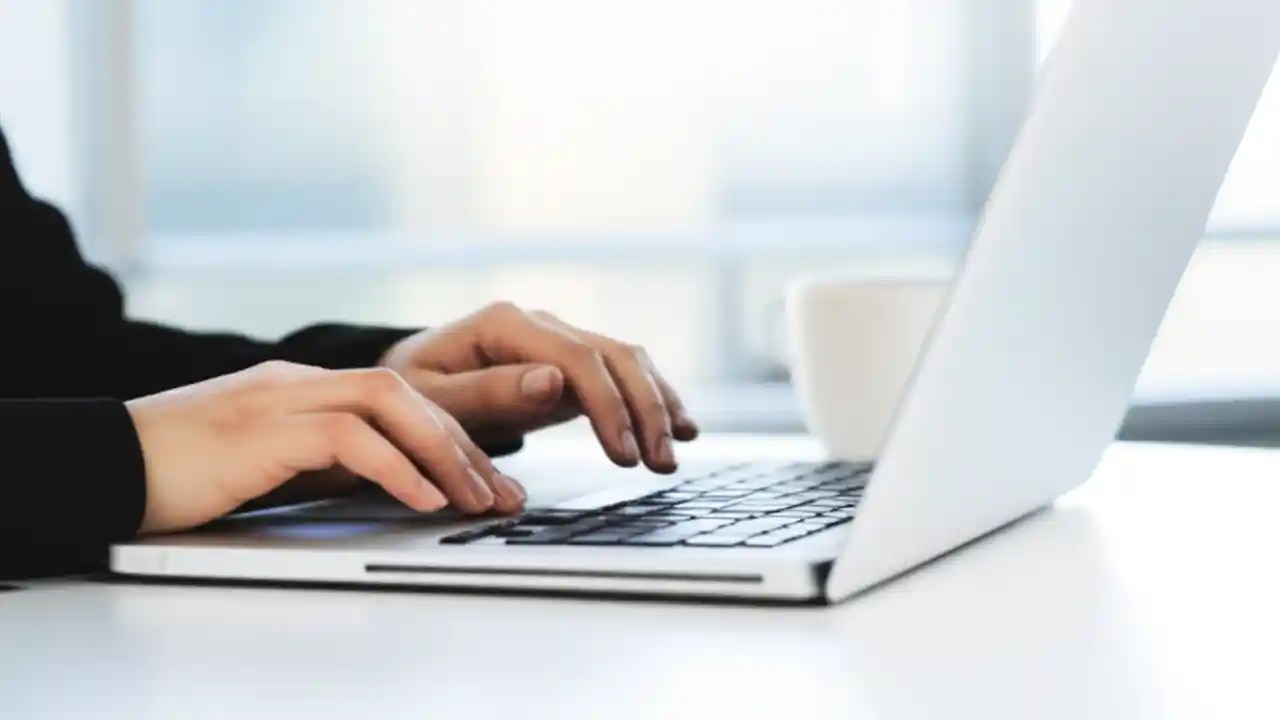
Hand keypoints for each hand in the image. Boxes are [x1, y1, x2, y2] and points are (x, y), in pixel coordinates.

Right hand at [126, 361, 525, 534]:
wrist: (104, 463)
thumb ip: (320, 460)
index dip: (448, 437)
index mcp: (303, 387)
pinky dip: (396, 469)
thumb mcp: (266, 461)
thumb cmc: (180, 470)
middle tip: (500, 493)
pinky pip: (349, 439)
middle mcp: (300, 382)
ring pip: (390, 402)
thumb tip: (382, 483)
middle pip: (407, 394)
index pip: (397, 399)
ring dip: (442, 452)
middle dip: (463, 444)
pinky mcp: (264, 428)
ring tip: (474, 499)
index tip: (485, 479)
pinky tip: (423, 501)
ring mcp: (282, 398)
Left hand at [381, 303, 698, 473]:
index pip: (576, 358)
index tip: (624, 456)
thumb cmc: (409, 395)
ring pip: (626, 361)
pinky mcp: (569, 364)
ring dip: (656, 405)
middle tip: (659, 465)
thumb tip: (554, 381)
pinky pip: (621, 375)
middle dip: (644, 410)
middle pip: (612, 356)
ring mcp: (557, 340)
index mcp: (504, 324)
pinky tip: (682, 428)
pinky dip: (652, 399)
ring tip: (672, 455)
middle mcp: (539, 323)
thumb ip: (489, 392)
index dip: (608, 406)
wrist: (402, 384)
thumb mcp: (432, 400)